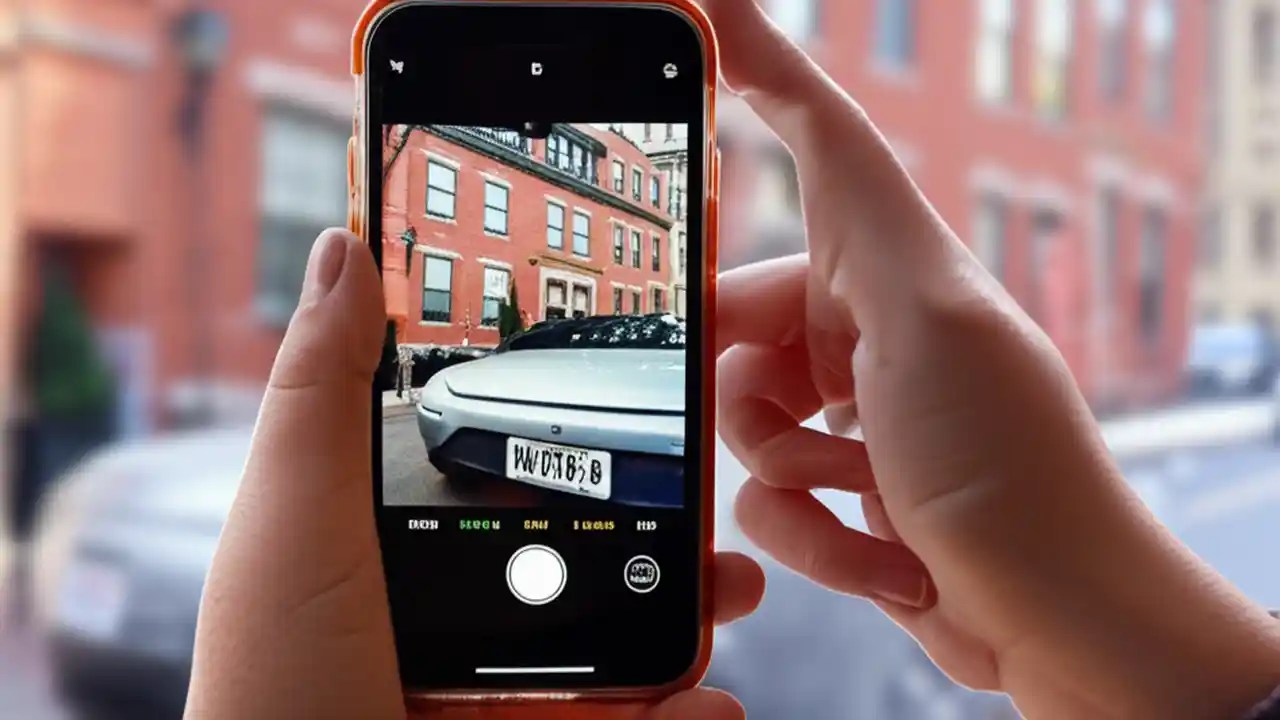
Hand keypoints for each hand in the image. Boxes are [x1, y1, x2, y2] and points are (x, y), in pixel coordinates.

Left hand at [185, 230, 764, 718]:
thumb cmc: (273, 683)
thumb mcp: (295, 521)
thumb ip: (321, 391)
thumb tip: (343, 250)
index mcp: (410, 539)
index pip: (507, 461)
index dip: (576, 422)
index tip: (642, 383)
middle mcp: (462, 605)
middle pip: (581, 543)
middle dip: (659, 514)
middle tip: (712, 492)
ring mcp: (505, 681)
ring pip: (620, 630)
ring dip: (691, 605)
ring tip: (735, 584)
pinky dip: (684, 711)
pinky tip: (711, 698)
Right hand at [707, 1, 1279, 717]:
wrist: (1060, 623)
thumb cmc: (1014, 473)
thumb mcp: (933, 324)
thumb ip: (860, 225)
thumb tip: (803, 111)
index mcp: (892, 267)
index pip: (814, 136)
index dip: (754, 62)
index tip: (697, 8)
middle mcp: (870, 331)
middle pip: (736, 318)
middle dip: (744, 389)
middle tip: (794, 424)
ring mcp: (855, 416)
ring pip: (740, 421)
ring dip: (785, 479)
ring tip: (861, 499)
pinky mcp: (846, 493)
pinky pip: (768, 501)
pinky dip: (811, 539)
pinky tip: (881, 556)